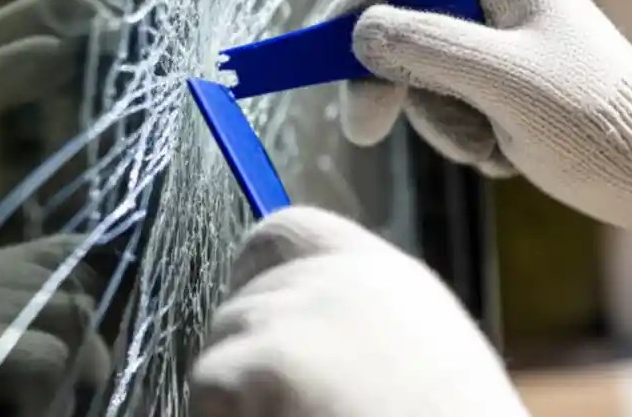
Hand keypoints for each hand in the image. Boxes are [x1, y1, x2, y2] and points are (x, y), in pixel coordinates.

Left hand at [191, 207, 527, 416]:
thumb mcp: (424, 345)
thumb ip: (360, 316)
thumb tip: (301, 329)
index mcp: (381, 272)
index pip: (287, 232)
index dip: (259, 277)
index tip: (262, 329)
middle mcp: (332, 278)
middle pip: (241, 303)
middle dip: (247, 356)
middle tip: (285, 406)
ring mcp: (290, 316)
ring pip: (217, 355)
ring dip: (238, 399)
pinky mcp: (258, 364)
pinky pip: (207, 394)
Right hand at [327, 0, 631, 254]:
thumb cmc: (595, 122)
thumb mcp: (502, 82)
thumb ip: (427, 48)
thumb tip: (361, 31)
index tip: (325, 45)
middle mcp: (508, 8)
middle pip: (414, 27)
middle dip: (393, 81)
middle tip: (363, 130)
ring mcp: (511, 52)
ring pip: (431, 78)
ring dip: (445, 122)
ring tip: (491, 149)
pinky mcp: (514, 94)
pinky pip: (458, 109)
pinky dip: (469, 138)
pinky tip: (508, 157)